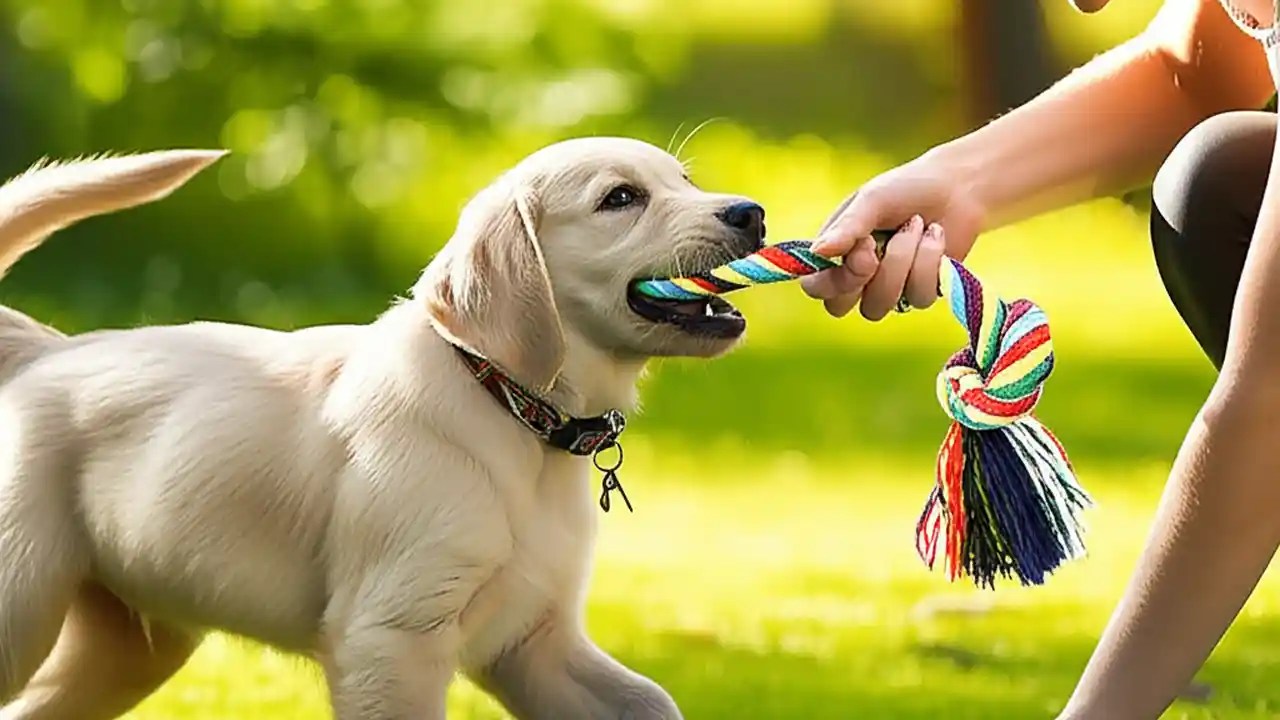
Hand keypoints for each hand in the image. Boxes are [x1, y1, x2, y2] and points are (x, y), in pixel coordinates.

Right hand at [800, 157, 984, 319]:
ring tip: (917, 225)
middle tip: (880, 245)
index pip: (815, 286)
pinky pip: (917, 298)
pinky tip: (935, 235)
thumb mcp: (872, 200)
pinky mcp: (919, 292)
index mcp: (836, 251)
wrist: (958, 187)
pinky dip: (929, 260)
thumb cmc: (907, 188)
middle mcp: (856, 276)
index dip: (832, 280)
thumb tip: (817, 251)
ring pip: (880, 304)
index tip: (862, 250)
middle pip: (839, 308)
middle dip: (860, 276)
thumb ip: (846, 227)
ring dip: (903, 260)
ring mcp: (888, 288)